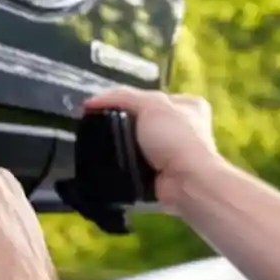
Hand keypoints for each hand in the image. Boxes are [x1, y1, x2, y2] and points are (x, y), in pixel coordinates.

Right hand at [84, 87, 224, 207]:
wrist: (186, 182)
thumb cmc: (176, 137)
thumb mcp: (150, 105)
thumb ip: (123, 97)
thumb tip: (92, 102)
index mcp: (187, 105)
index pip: (149, 96)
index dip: (124, 99)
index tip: (99, 106)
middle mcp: (183, 128)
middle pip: (142, 120)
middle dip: (122, 124)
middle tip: (99, 126)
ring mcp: (172, 153)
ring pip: (136, 143)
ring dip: (121, 146)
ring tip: (102, 146)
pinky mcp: (160, 174)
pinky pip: (134, 164)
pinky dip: (124, 164)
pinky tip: (111, 163)